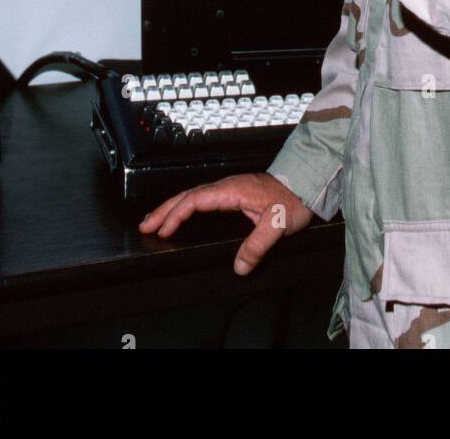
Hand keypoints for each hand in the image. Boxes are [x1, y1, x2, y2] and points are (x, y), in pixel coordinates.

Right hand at [138, 172, 313, 274]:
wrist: (305, 183)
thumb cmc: (292, 200)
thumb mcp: (278, 225)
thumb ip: (258, 245)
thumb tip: (239, 266)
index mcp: (232, 190)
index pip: (195, 200)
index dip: (177, 214)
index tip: (163, 230)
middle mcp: (226, 187)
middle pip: (187, 195)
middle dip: (164, 210)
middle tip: (144, 226)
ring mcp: (229, 188)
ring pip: (192, 195)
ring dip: (171, 207)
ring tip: (153, 220)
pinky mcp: (233, 193)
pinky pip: (201, 197)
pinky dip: (185, 206)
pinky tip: (181, 214)